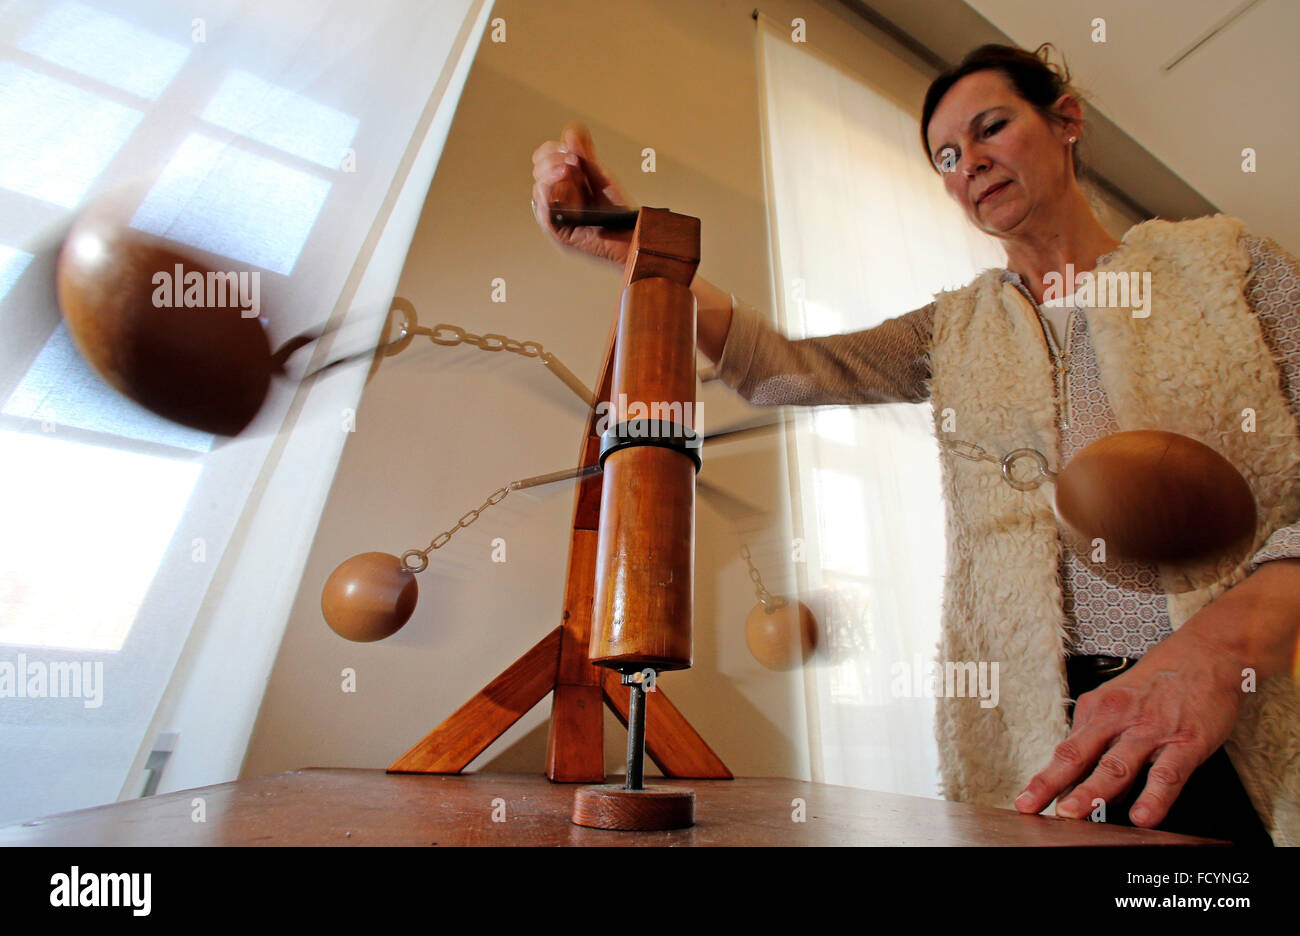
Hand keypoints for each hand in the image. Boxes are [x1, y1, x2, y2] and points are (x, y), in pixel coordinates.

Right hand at [531, 122, 635, 266]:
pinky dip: (549, 196)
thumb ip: (586, 155)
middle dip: (552, 161)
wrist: (631, 235)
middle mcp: (559, 195)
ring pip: (540, 189)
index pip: (544, 158)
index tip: (567, 148)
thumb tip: (570, 131)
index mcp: (566, 180)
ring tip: (570, 173)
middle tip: (572, 162)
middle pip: (538, 170)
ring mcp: (557, 213)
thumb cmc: (619, 210)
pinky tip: (558, 188)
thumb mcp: (603, 176)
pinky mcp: (558, 230)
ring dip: (552, 176)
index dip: (551, 150)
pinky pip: (544, 211)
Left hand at [1014, 625, 1246, 827]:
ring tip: (1075, 816)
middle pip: (1078, 755)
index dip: (1044, 779)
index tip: (1025, 802)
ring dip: (1093, 793)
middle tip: (1032, 808)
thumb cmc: (1159, 684)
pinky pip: (1167, 774)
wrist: (1206, 654)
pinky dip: (1154, 797)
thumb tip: (1083, 781)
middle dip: (1052, 784)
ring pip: (1117, 766)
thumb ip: (1101, 740)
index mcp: (1097, 709)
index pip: (1066, 751)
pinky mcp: (1187, 741)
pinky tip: (1143, 817)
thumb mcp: (1119, 702)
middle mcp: (1118, 719)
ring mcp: (1152, 730)